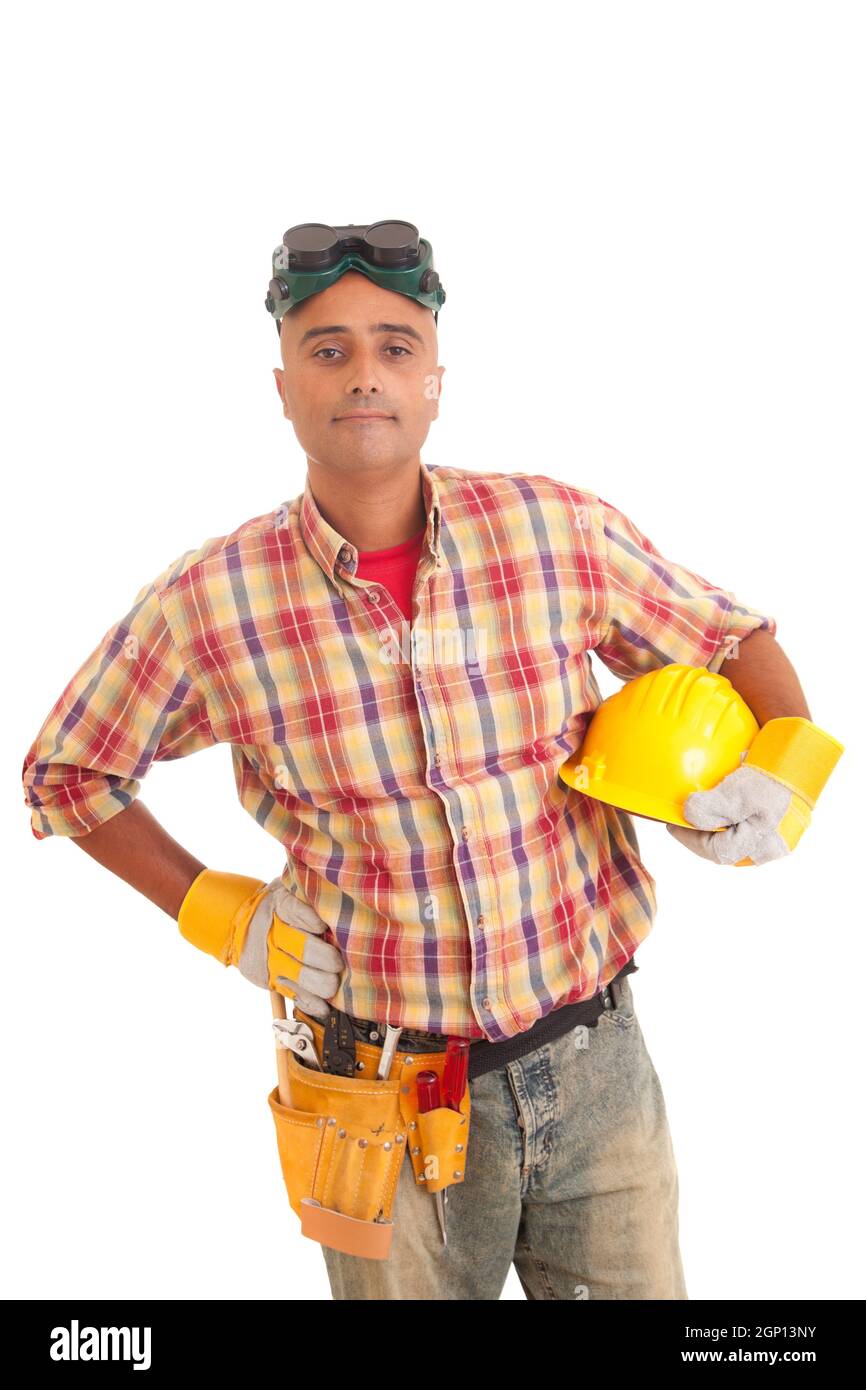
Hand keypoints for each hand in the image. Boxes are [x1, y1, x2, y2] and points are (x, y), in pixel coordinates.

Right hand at [237, 876, 344, 1016]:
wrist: (238, 924)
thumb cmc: (276, 904)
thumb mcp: (284, 889)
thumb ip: (306, 892)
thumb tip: (337, 891)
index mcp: (278, 905)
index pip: (293, 909)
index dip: (307, 918)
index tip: (321, 926)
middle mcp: (274, 933)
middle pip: (300, 946)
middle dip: (323, 956)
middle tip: (337, 962)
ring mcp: (271, 959)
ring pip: (297, 974)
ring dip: (319, 982)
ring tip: (333, 984)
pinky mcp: (271, 979)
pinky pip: (292, 993)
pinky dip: (309, 1001)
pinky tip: (324, 1006)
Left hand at [666, 763, 796, 865]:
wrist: (801, 759)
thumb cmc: (771, 778)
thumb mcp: (739, 792)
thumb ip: (713, 807)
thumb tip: (690, 816)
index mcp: (760, 845)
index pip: (715, 851)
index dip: (690, 840)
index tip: (673, 824)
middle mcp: (769, 847)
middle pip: (726, 849)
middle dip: (702, 837)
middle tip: (684, 821)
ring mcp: (775, 838)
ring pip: (736, 840)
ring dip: (716, 829)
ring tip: (701, 813)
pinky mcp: (777, 824)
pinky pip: (746, 828)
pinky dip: (729, 819)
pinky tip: (722, 805)